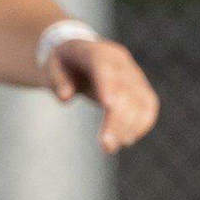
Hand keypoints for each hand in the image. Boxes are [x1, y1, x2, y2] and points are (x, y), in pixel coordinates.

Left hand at [45, 34, 161, 151]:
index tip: (109, 106)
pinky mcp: (141, 88)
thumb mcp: (51, 66)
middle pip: (124, 90)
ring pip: (140, 100)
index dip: (109, 85)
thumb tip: (66, 97)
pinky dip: (141, 124)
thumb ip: (57, 80)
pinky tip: (127, 139)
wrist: (82, 56)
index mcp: (96, 52)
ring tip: (111, 147)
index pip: (105, 67)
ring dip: (130, 126)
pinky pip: (148, 106)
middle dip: (117, 119)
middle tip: (106, 146)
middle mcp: (120, 61)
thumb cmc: (64, 64)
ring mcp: (134, 74)